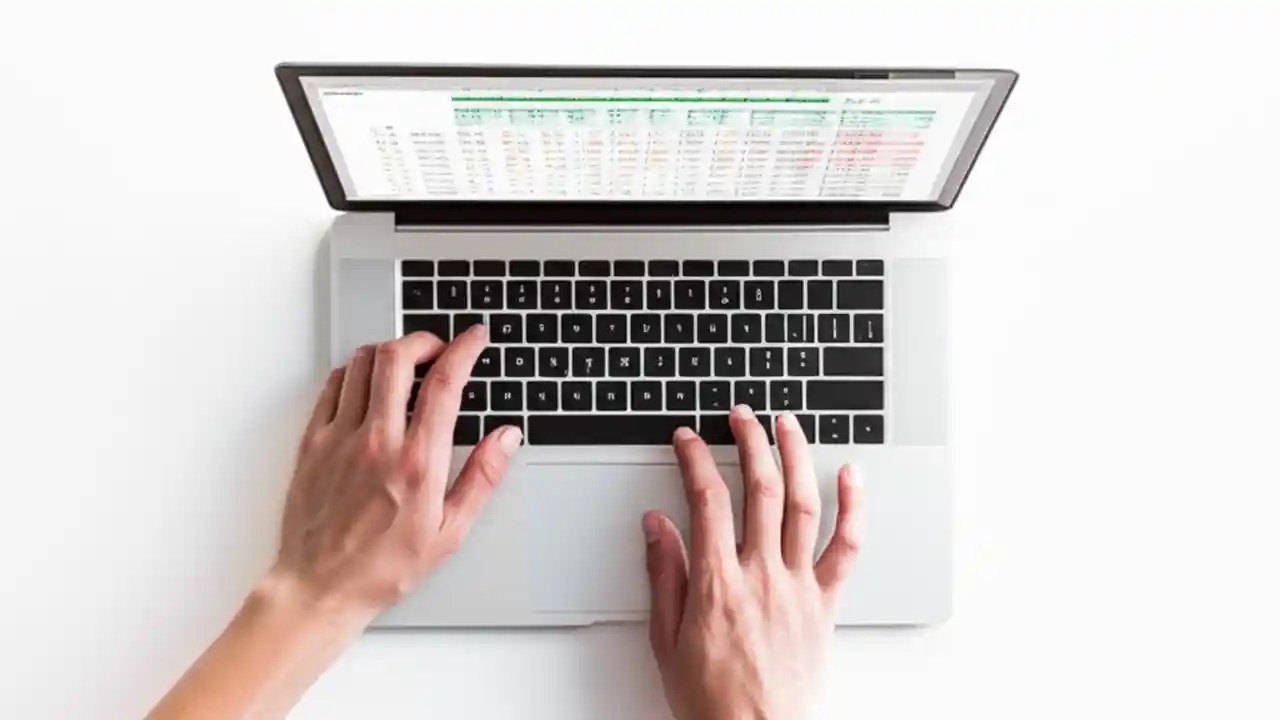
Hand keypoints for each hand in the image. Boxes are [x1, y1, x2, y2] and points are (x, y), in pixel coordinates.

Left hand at [151, 325, 519, 719]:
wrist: (320, 588)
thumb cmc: (383, 567)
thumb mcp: (450, 532)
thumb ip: (482, 477)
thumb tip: (506, 438)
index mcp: (418, 462)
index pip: (445, 383)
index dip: (464, 349)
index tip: (475, 338)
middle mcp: (377, 442)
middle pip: (398, 357)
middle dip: (424, 339)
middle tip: (438, 348)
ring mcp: (340, 439)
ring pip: (361, 363)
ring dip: (388, 351)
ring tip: (404, 363)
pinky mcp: (312, 443)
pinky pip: (332, 386)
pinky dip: (353, 372)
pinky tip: (366, 384)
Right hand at [644, 406, 863, 719]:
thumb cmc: (712, 699)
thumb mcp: (667, 638)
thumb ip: (665, 574)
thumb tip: (657, 525)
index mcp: (717, 583)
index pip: (706, 499)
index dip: (695, 459)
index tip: (687, 439)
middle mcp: (761, 575)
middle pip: (759, 488)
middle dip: (749, 441)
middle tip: (740, 416)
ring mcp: (798, 586)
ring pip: (803, 504)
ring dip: (796, 456)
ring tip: (787, 424)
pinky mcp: (825, 602)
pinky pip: (847, 546)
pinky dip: (854, 506)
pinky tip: (851, 475)